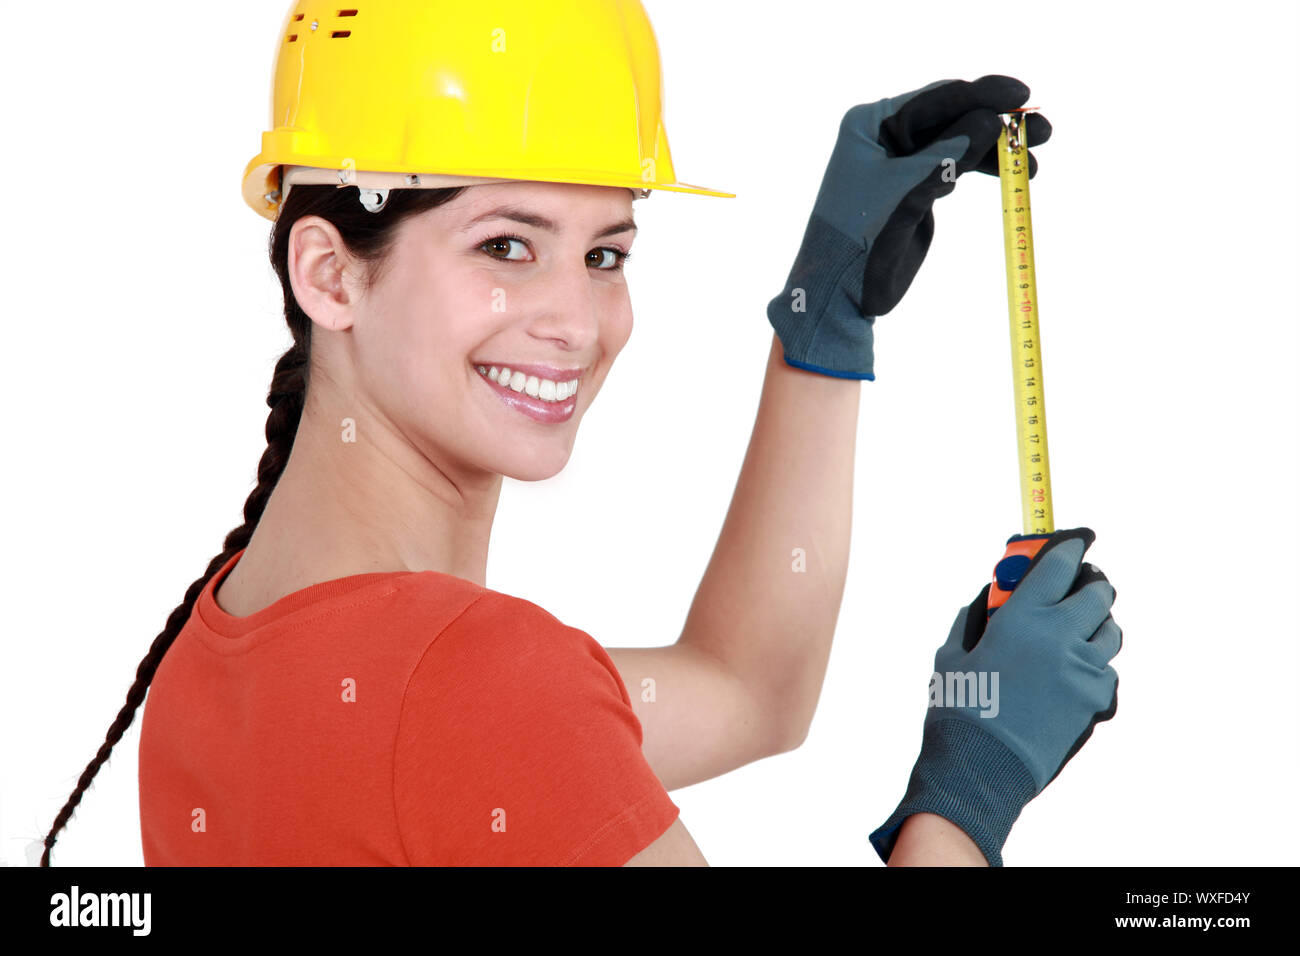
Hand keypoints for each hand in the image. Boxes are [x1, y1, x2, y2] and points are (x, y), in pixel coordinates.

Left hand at [765, 75, 1050, 379]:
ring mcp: (901, 161)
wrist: (839, 292)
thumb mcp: (906, 193)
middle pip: (951, 118)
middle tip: (1043, 130)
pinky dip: (983, 170)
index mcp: (871, 124)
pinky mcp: (915, 187)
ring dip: (997, 151)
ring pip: (958, 143)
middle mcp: (884, 135)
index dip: (981, 95)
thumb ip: (947, 155)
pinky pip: (955, 167)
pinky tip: (1014, 174)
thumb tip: (992, 120)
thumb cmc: (859, 240)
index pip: (935, 100)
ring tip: (1034, 165)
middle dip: (997, 123)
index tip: (1021, 93)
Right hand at [868, 527, 1120, 865]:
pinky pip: (1107, 670)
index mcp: (1022, 617)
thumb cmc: (960, 710)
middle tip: (1075, 587)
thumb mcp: (953, 654)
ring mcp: (1084, 669)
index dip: (1069, 547)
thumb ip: (976, 617)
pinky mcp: (1096, 699)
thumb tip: (991, 595)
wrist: (984, 767)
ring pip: (1111, 631)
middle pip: (1098, 592)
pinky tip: (1069, 674)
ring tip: (1073, 632)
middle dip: (1088, 584)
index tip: (1074, 542)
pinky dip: (1093, 665)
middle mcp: (1060, 637)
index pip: (1060, 564)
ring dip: (1095, 624)